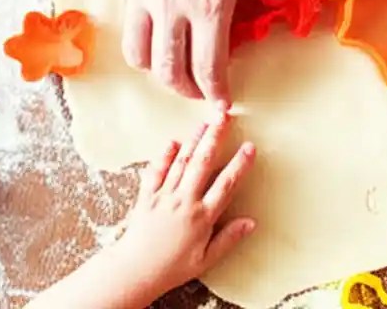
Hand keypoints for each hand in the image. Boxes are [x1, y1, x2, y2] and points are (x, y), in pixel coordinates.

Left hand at [114, 115, 257, 297]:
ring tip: (205, 122)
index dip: (239, 164)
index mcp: (202, 217)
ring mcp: (164, 196)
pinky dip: (164, 155)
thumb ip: (228, 238)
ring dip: (194, 140)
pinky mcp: (147, 196)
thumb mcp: (206, 259)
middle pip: (202, 162)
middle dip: (215, 137)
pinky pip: (156, 170)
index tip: (250, 147)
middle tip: (224, 116)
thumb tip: (250, 222)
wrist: (135, 271)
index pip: (225, 184)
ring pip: (181, 161)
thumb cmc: (172, 268)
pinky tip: (173, 142)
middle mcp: (184, 201)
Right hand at [120, 0, 273, 103]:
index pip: (209, 68)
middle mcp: (172, 8)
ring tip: (170, 65)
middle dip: (186, 90)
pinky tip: (155, 25)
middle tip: (199, 90)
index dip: (216, 92)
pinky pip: (129, 21)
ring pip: (140, 54)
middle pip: (170, 71)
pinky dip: (142, 36)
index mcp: (210, 5)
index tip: (223, 101)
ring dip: (156, 69)